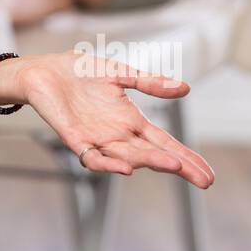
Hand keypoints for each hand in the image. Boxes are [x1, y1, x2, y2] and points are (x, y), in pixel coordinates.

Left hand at [11, 52, 214, 187]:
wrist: (42, 70)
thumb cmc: (79, 71)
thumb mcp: (120, 74)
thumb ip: (149, 83)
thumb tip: (185, 88)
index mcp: (130, 120)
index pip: (163, 143)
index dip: (185, 157)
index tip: (207, 173)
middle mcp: (117, 134)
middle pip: (152, 154)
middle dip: (178, 166)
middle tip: (203, 180)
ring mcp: (97, 138)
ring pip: (129, 157)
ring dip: (150, 162)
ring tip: (175, 166)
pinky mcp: (75, 138)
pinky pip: (93, 157)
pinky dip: (109, 163)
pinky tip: (127, 167)